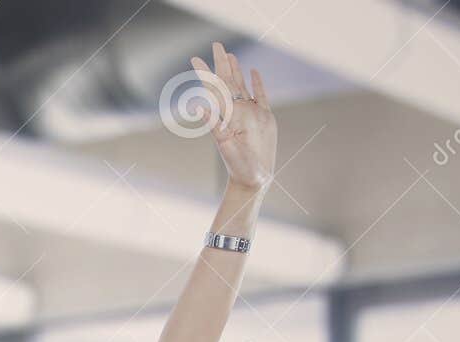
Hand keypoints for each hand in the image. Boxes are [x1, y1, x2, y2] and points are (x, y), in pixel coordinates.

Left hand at [188, 42, 275, 191]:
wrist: (254, 177)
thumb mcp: (224, 143)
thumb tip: (198, 106)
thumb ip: (213, 124)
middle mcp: (236, 111)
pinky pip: (261, 95)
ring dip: (236, 69)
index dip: (205, 74)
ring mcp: (251, 113)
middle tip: (216, 45)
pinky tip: (253, 71)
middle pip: (228, 81)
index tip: (194, 60)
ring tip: (230, 54)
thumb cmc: (237, 165)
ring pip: (242, 84)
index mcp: (226, 114)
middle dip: (221, 63)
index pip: (214, 88)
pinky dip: (257, 82)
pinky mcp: (265, 117)